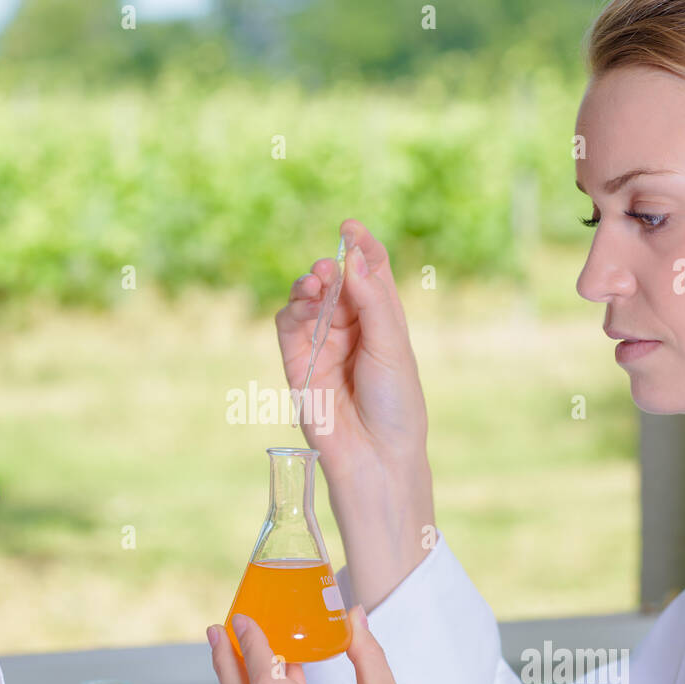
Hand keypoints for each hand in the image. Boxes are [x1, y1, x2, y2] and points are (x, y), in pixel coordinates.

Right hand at [278, 218, 435, 608]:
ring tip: (315, 285)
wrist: (375, 457)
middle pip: (336, 283)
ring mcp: (323, 346)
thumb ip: (372, 301)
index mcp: (383, 323)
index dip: (360, 247)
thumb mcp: (392, 346)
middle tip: (329, 268)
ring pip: (307, 301)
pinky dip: (292, 310)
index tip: (349, 226)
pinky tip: (303, 306)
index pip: (370, 273)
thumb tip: (353, 258)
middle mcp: (352, 331)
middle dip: (331, 268)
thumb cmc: (396, 406)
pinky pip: (288, 327)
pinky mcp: (298, 365)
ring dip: (308, 287)